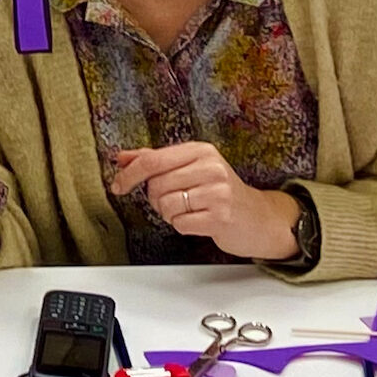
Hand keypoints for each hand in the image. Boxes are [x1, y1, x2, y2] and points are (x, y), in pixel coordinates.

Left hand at [110, 142, 301, 260]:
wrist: (259, 218)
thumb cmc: (220, 192)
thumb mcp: (190, 168)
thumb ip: (155, 161)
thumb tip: (122, 158)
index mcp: (200, 150)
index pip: (152, 159)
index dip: (129, 174)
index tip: (117, 185)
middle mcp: (210, 167)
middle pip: (156, 185)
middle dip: (155, 199)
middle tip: (172, 202)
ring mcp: (218, 192)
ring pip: (166, 205)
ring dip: (169, 214)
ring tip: (188, 211)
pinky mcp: (221, 216)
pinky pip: (180, 223)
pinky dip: (182, 226)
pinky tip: (198, 221)